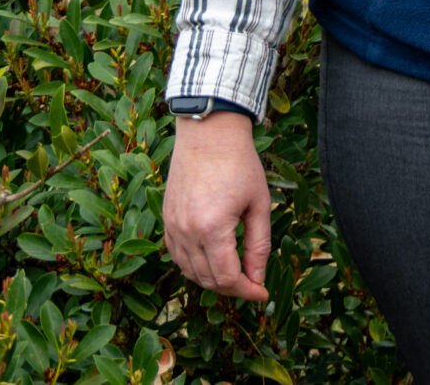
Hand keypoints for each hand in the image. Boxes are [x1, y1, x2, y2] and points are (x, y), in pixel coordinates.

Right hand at [163, 110, 272, 300]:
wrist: (209, 134)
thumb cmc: (239, 164)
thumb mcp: (259, 204)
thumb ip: (259, 246)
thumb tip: (257, 280)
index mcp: (211, 229)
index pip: (227, 278)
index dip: (246, 291)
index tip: (263, 294)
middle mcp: (186, 232)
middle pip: (207, 280)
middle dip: (232, 288)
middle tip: (253, 284)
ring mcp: (172, 227)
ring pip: (189, 272)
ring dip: (212, 280)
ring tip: (236, 274)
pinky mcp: (166, 220)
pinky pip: (177, 256)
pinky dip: (194, 266)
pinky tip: (212, 260)